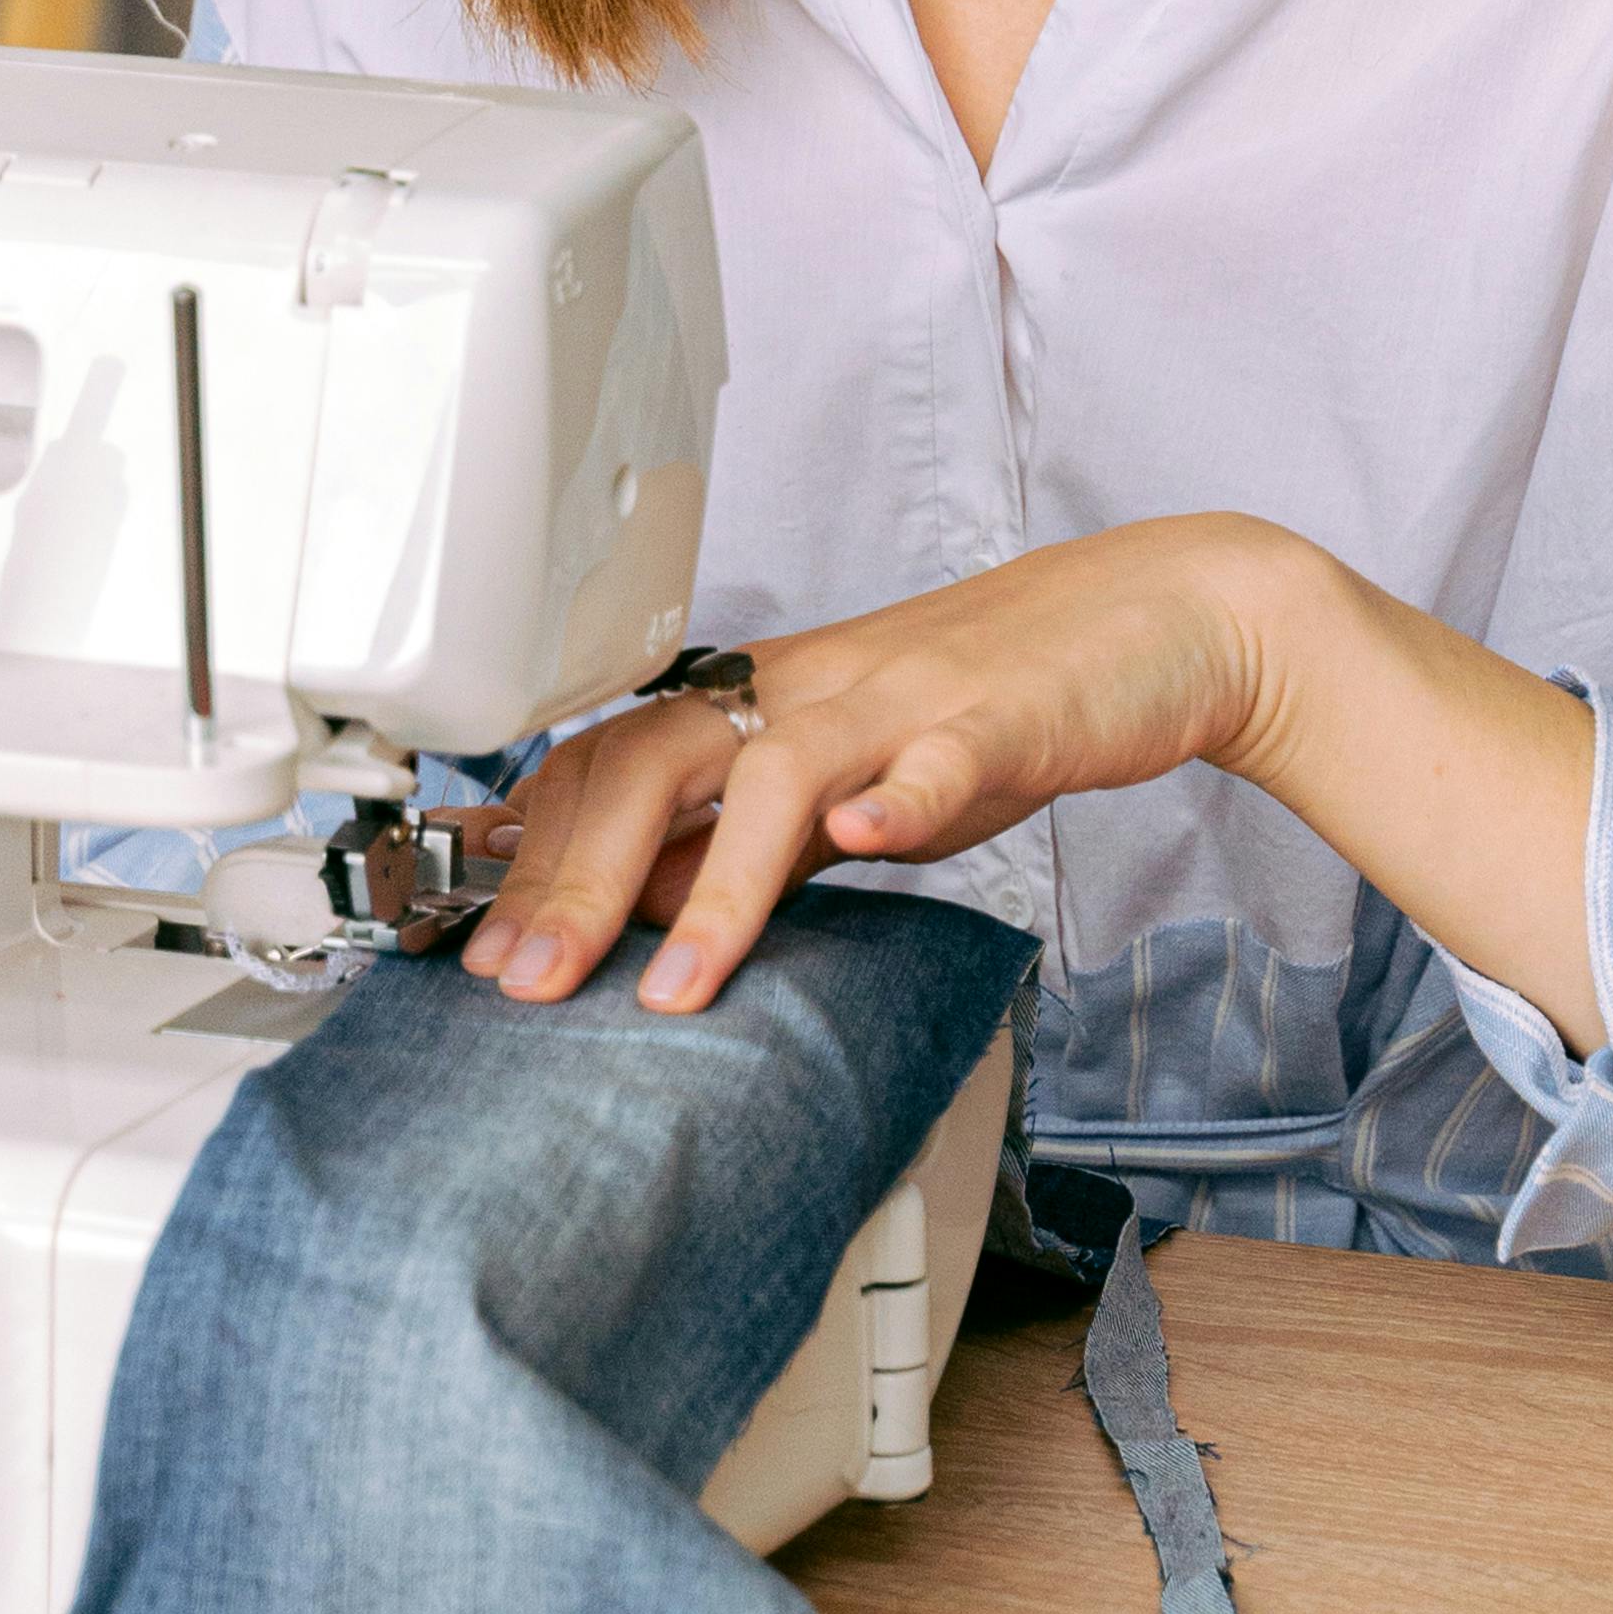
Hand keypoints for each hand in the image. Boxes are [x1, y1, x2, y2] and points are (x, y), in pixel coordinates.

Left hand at [461, 516, 1314, 1015]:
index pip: (605, 759)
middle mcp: (807, 689)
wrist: (1141, 625)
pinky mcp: (1000, 719)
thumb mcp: (833, 776)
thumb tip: (606, 905)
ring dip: (716, 882)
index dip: (530, 847)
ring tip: (677, 988)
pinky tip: (872, 839)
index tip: (471, 941)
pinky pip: (941, 754)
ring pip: (780, 770)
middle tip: (526, 985)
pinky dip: (900, 795)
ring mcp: (902, 700)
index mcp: (757, 701)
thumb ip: (724, 835)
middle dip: (577, 877)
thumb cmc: (982, 705)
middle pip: (655, 758)